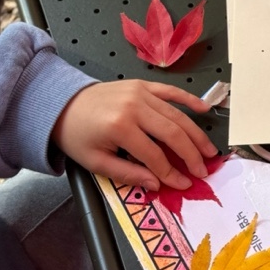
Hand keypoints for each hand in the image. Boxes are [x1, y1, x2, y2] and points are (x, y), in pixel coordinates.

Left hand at [51, 80, 217, 189]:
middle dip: (191, 154)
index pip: (155, 155)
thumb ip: (128, 174)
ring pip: (176, 115)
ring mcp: (140, 92)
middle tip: (203, 170)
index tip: (184, 184)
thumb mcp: (96, 162)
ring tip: (209, 150)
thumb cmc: (77, 135)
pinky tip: (205, 108)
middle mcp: (134, 107)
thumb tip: (157, 185)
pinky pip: (170, 91)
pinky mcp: (142, 84)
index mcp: (120, 127)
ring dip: (196, 134)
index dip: (171, 172)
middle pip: (173, 133)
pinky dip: (189, 99)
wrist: (60, 104)